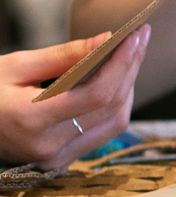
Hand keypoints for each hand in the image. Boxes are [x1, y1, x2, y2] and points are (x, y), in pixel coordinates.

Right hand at [0, 27, 148, 169]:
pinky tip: (116, 81)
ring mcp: (57, 158)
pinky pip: (103, 132)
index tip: (136, 35)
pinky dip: (115, 105)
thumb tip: (105, 40)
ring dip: (127, 87)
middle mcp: (49, 147)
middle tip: (140, 38)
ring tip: (130, 56)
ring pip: (115, 122)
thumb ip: (62, 55)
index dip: (123, 64)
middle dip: (130, 69)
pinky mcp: (62, 160)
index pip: (97, 95)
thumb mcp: (14, 66)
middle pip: (111, 107)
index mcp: (32, 121)